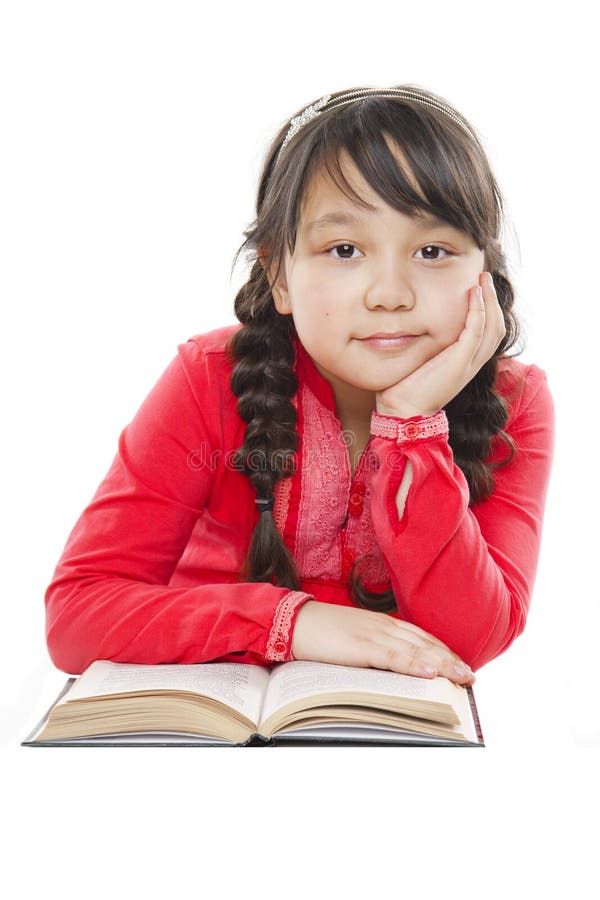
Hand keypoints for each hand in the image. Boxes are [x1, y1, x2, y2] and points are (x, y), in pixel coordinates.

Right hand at [291, 601, 474, 685]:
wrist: (292, 623)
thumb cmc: (319, 633)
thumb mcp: (352, 638)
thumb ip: (373, 648)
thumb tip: (391, 666)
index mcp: (380, 624)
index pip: (420, 636)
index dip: (442, 650)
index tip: (460, 663)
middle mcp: (383, 626)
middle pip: (424, 643)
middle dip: (450, 659)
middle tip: (470, 676)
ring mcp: (373, 635)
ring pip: (416, 650)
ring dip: (442, 664)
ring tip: (461, 677)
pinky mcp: (361, 647)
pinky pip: (393, 657)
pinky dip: (414, 664)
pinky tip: (430, 673)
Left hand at [376, 271, 505, 417]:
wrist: (403, 410)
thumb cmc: (404, 388)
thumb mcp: (420, 361)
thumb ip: (424, 345)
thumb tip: (410, 325)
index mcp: (465, 364)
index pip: (488, 333)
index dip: (488, 310)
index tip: (479, 289)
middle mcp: (471, 364)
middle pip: (496, 327)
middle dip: (493, 300)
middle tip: (485, 278)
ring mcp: (467, 363)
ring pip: (492, 327)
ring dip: (489, 300)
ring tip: (483, 279)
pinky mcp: (459, 362)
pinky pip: (476, 331)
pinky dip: (478, 310)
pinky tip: (474, 293)